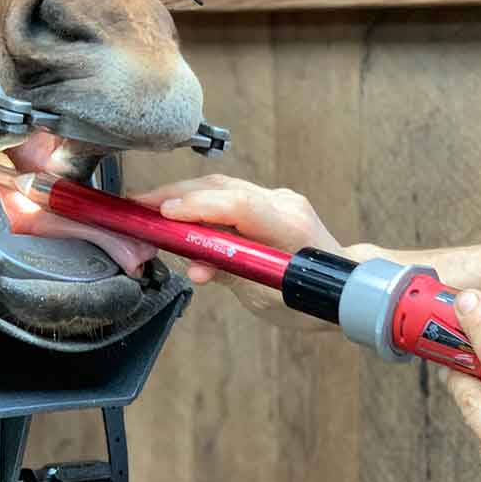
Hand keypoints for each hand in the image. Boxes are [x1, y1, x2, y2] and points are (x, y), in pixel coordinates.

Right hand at [131, 174, 341, 323]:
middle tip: (138, 208)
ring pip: (221, 185)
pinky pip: (228, 192)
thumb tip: (192, 266)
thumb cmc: (309, 296)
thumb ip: (227, 274)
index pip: (238, 204)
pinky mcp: (269, 200)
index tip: (164, 214)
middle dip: (176, 195)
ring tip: (147, 207)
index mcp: (288, 227)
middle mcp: (284, 204)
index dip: (199, 206)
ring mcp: (278, 198)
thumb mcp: (264, 297)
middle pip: (222, 187)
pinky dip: (199, 200)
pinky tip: (175, 210)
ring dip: (182, 194)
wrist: (342, 286)